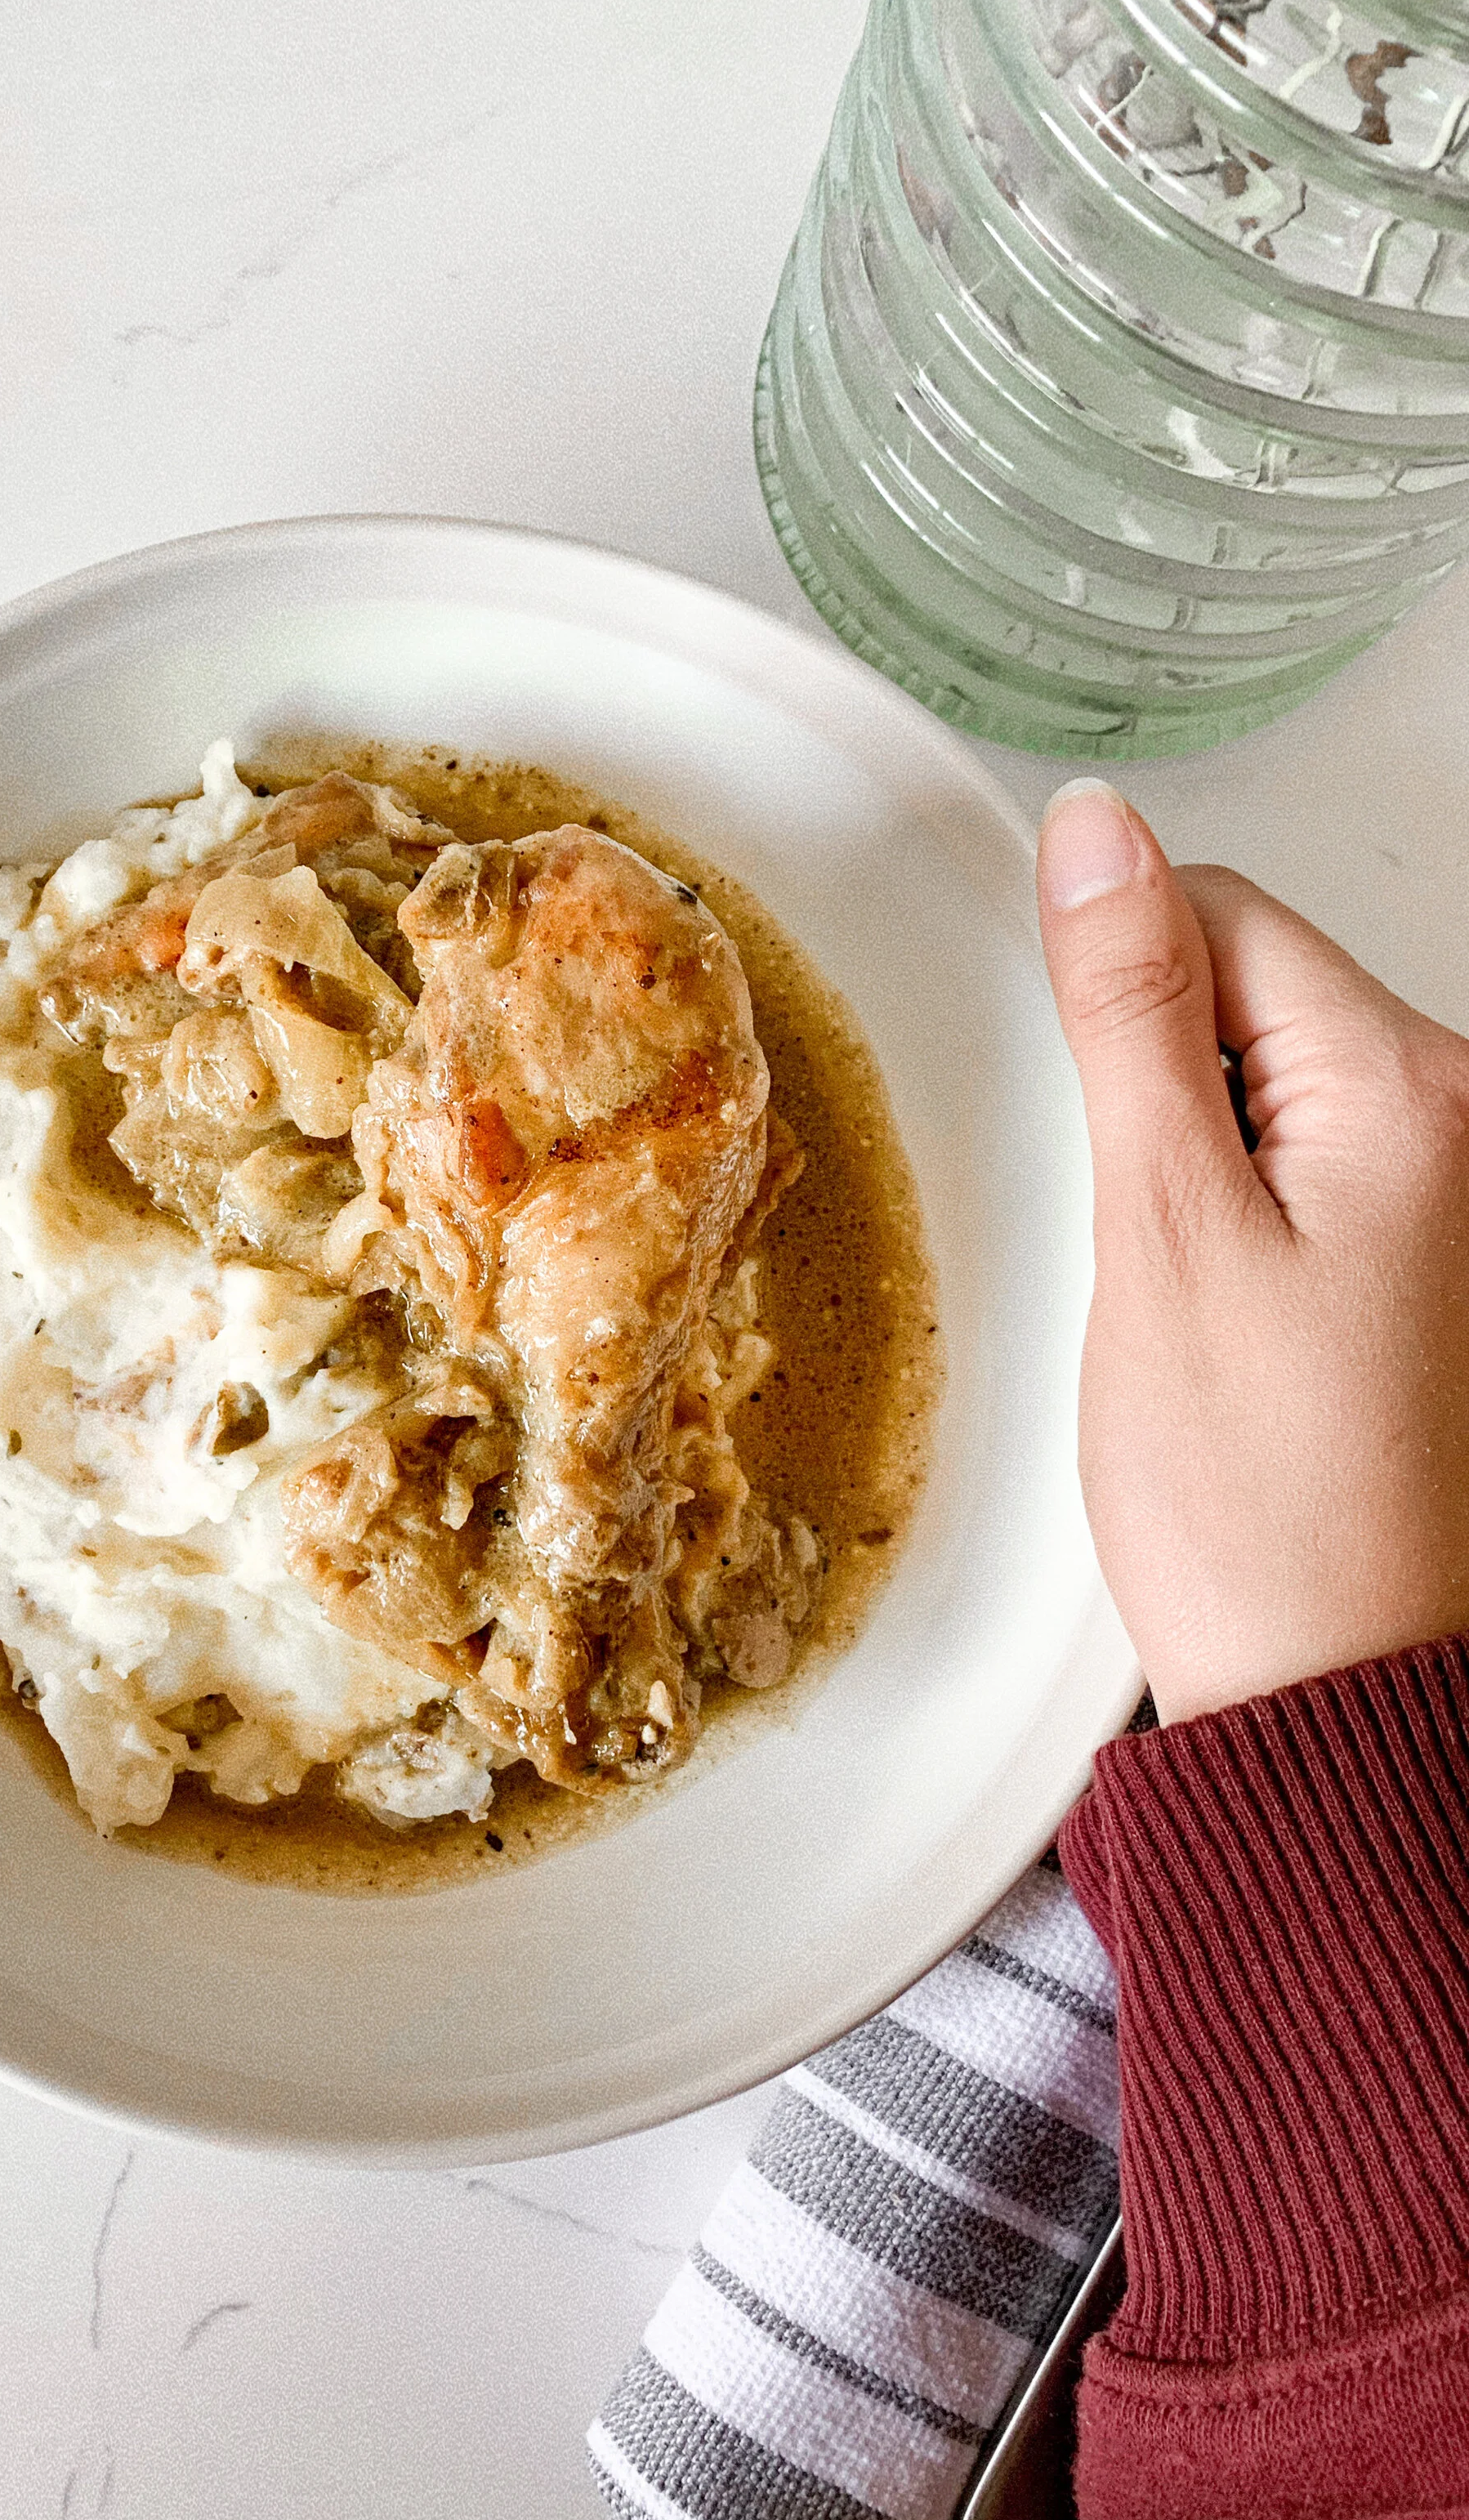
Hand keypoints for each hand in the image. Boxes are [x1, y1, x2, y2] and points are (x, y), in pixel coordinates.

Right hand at [1036, 781, 1468, 1723]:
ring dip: (1191, 1158)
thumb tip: (1096, 834)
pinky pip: (1296, 1171)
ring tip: (1186, 1299)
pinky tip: (1224, 1324)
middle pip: (1251, 995)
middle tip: (1142, 1238)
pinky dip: (1231, 1218)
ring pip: (1263, 1085)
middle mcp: (1464, 1122)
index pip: (1220, 915)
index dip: (1114, 995)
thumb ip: (1128, 1012)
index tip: (1088, 1117)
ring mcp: (1451, 1200)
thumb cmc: (1256, 1499)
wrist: (1330, 1686)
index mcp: (1413, 1089)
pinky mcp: (1422, 1267)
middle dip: (1157, 1082)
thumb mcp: (1162, 1228)